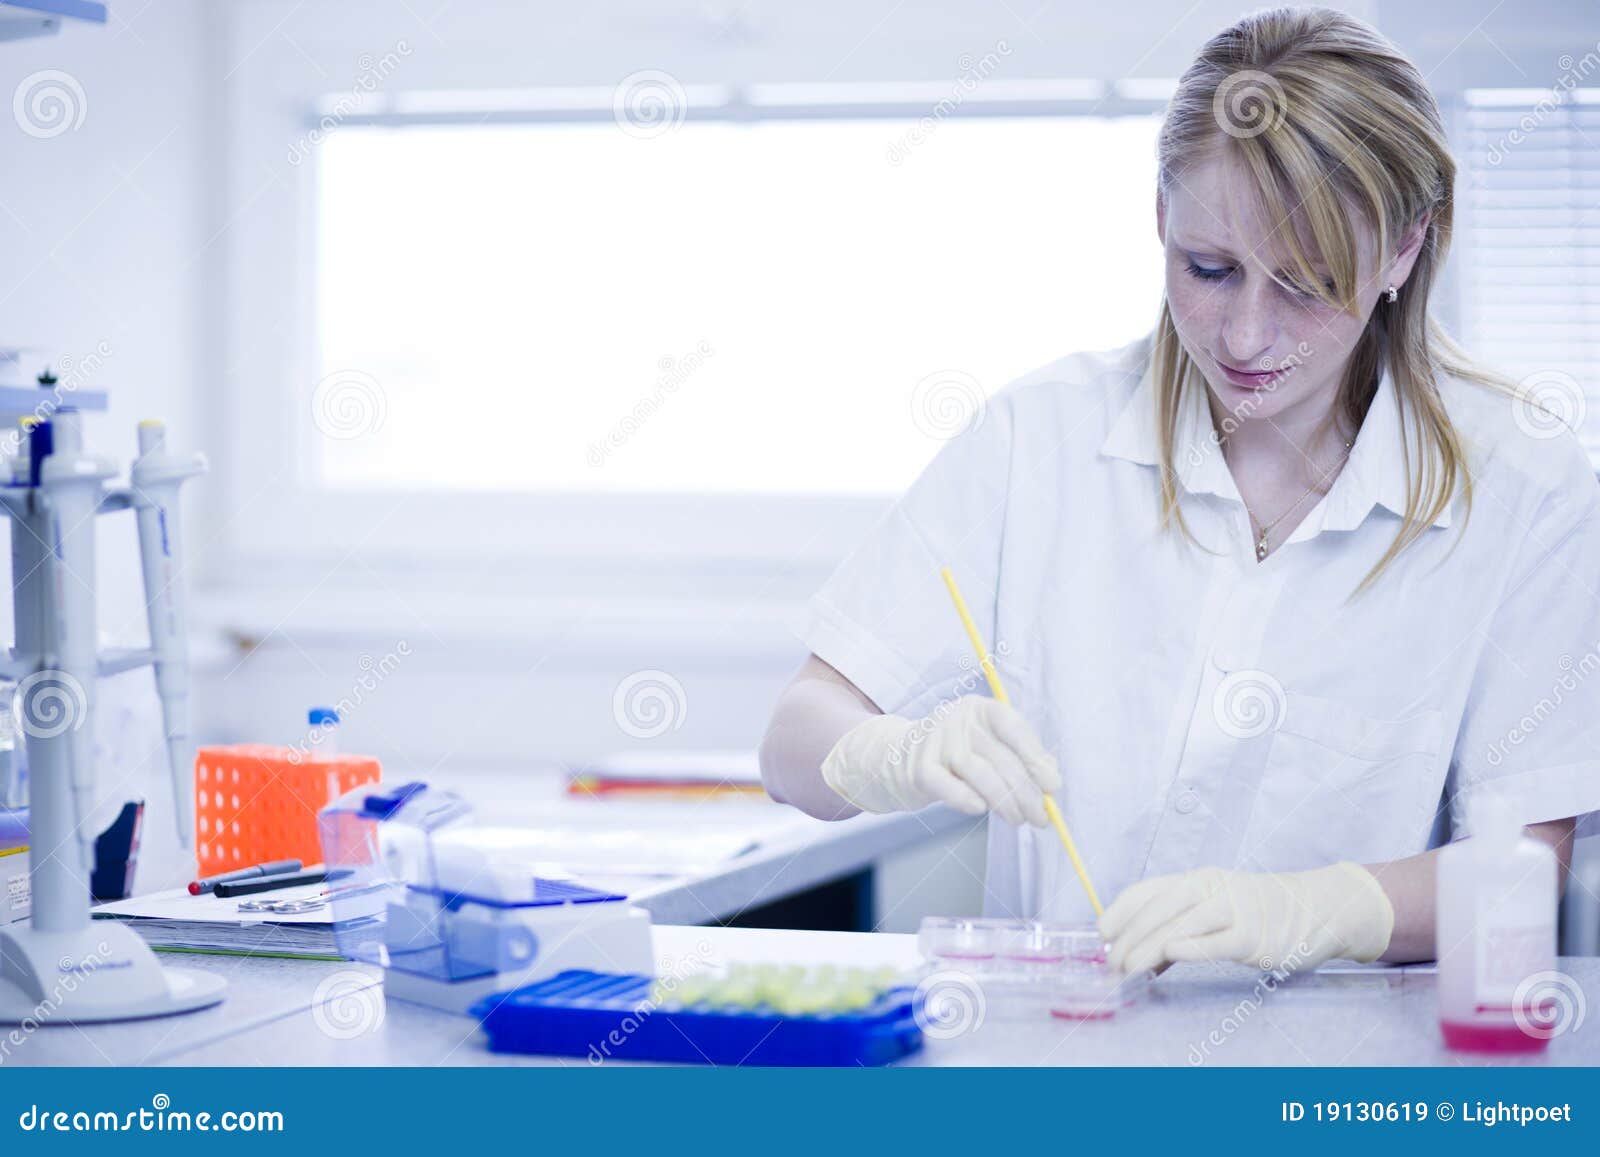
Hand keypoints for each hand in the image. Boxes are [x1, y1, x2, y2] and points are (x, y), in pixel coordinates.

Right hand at [820, 696, 1060, 826]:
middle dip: (1026, 792)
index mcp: (979, 708)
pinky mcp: (918, 767)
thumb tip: (1051, 778)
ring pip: (978, 773)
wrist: (899, 760)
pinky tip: (980, 809)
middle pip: (999, 756)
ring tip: (1018, 820)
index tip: (1053, 785)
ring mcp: (935, 741)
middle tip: (1041, 817)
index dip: (1035, 756)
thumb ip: (1018, 757)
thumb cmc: (957, 756)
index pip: (1012, 726)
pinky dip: (966, 799)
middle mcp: (956, 718)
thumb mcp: (987, 746)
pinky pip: (947, 787)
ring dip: (1004, 801)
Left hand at [1098, 862, 1393, 974]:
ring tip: (1128, 967)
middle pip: (1159, 906)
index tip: (1101, 935)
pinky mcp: (1256, 935)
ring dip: (1150, 945)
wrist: (1313, 910)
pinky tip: (1172, 953)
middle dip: (1129, 935)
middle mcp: (1210, 887)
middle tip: (1110, 963)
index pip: (1147, 891)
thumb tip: (1137, 960)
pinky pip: (1220, 940)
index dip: (1120, 912)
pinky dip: (1194, 946)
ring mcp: (1234, 908)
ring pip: (1184, 922)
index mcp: (1194, 880)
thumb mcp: (1210, 913)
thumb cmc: (1252, 914)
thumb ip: (1176, 931)